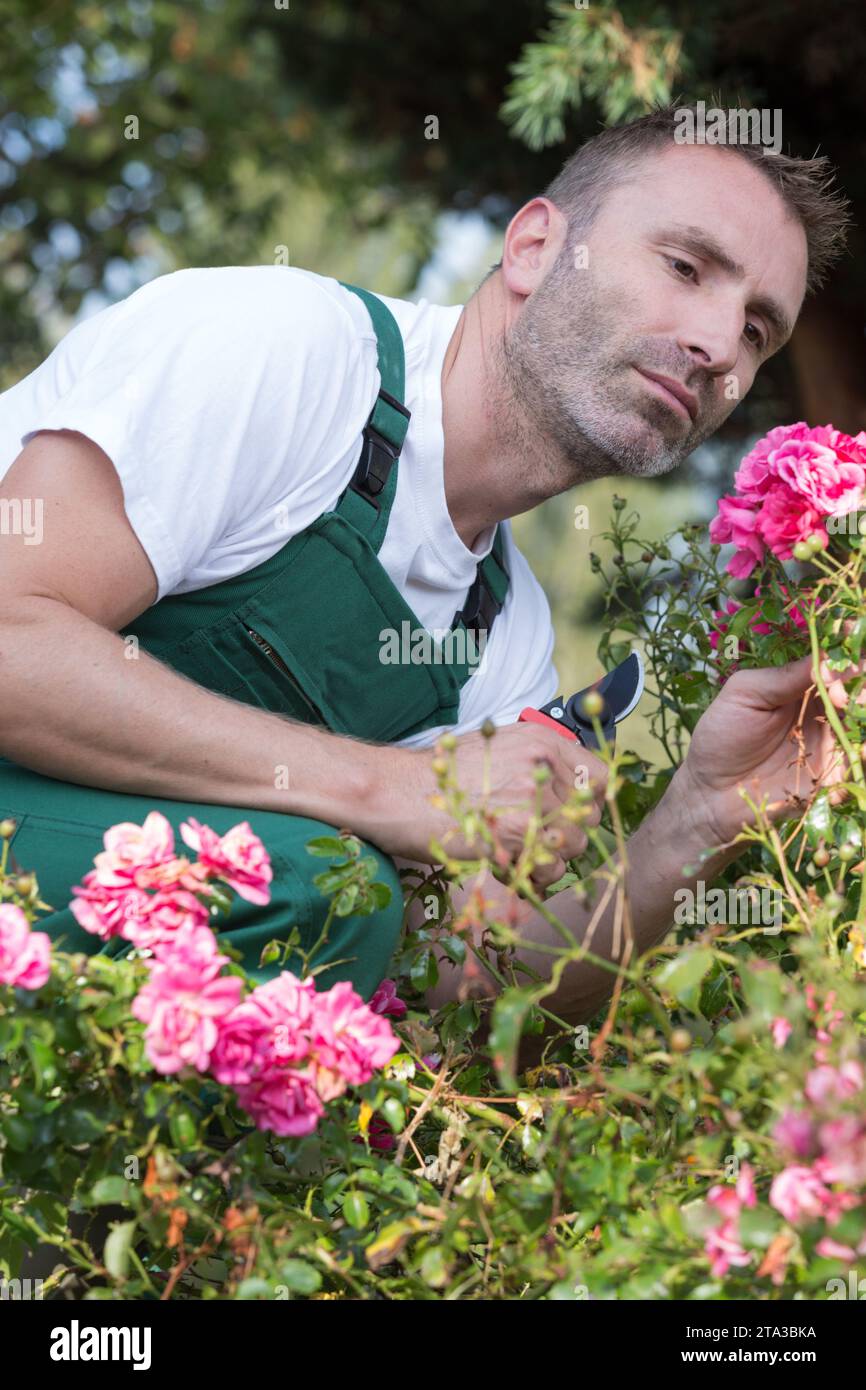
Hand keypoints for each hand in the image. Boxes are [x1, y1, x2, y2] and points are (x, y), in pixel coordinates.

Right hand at [367, 723, 608, 888]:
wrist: (398, 792)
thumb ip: (536, 767)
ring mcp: (533, 798)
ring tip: (513, 852)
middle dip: (566, 835)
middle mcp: (543, 765)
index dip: (589, 803)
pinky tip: (503, 864)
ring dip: (548, 857)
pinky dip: (532, 875)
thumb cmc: (441, 777)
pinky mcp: (519, 833)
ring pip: (572, 846)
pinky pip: (550, 869)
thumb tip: (570, 798)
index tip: (572, 817)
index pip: (599, 776)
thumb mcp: (494, 750)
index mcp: (541, 741)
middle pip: (588, 816)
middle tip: (533, 841)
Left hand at [682, 655, 856, 842]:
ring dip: (865, 709)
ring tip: (854, 705)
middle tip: (847, 683)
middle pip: (860, 688)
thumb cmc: (721, 737)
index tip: (851, 632)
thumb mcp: (744, 694)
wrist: (711, 794)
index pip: (837, 659)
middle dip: (861, 679)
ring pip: (865, 722)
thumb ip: (783, 677)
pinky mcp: (837, 776)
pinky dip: (864, 753)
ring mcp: (834, 742)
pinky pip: (861, 763)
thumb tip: (826, 657)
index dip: (848, 645)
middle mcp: (826, 710)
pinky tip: (858, 749)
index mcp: (804, 685)